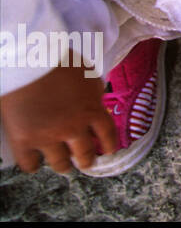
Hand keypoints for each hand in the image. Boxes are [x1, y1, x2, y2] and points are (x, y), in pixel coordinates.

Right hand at [0, 63, 117, 172]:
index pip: (108, 135)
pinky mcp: (24, 140)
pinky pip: (30, 164)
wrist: (28, 60)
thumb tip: (96, 106)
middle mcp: (73, 128)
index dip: (108, 146)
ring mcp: (48, 136)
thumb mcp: (88, 76)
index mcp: (92, 110)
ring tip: (63, 166)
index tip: (107, 152)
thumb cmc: (59, 61)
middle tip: (84, 162)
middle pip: (85, 154)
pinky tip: (34, 165)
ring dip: (63, 166)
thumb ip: (94, 95)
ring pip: (60, 163)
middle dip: (86, 160)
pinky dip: (33, 166)